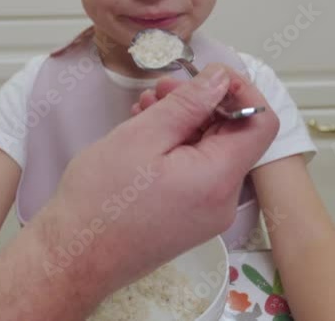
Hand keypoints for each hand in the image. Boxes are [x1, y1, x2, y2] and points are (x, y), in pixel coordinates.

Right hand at [38, 63, 279, 291]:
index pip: (260, 123)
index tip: (207, 76)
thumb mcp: (142, 136)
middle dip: (201, 104)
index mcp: (219, 178)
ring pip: (210, 153)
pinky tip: (145, 134)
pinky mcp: (189, 219)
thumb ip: (188, 104)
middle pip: (233, 136)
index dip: (240, 91)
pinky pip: (196, 173)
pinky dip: (176, 148)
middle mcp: (223, 200)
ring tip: (144, 110)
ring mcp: (207, 213)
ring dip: (184, 124)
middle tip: (160, 89)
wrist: (74, 258)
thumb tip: (221, 80)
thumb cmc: (100, 200)